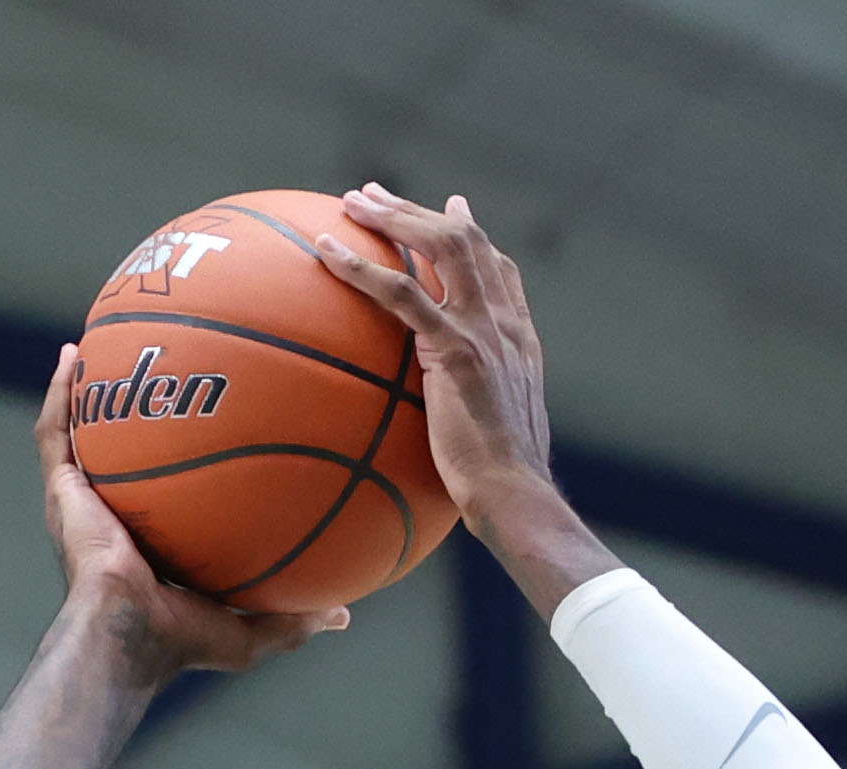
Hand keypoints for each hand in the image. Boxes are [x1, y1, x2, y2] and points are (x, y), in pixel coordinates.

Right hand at [32, 351, 346, 674]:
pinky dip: (62, 392)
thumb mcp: (252, 631)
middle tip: (166, 371)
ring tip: (107, 345)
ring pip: (84, 433)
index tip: (214, 425)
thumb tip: (344, 613)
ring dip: (91, 390)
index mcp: (156, 547)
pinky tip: (75, 354)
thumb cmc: (183, 642)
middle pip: (127, 455)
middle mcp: (117, 519)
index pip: (173, 495)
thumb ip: (296, 618)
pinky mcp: (62, 492)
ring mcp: (84, 504)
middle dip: (139, 415)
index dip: (187, 462)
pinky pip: (56, 431)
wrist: (127, 636)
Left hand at [313, 189, 563, 539]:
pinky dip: (361, 266)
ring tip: (353, 202)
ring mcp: (481, 331)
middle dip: (418, 210)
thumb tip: (458, 420)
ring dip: (393, 216)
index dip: (476, 235)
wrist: (515, 495)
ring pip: (440, 246)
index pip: (501, 270)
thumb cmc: (502, 484)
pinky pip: (401, 294)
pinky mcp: (454, 350)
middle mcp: (503, 323)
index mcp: (519, 340)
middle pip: (466, 240)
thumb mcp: (500, 434)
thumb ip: (482, 405)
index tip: (453, 209)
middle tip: (375, 195)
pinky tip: (327, 250)